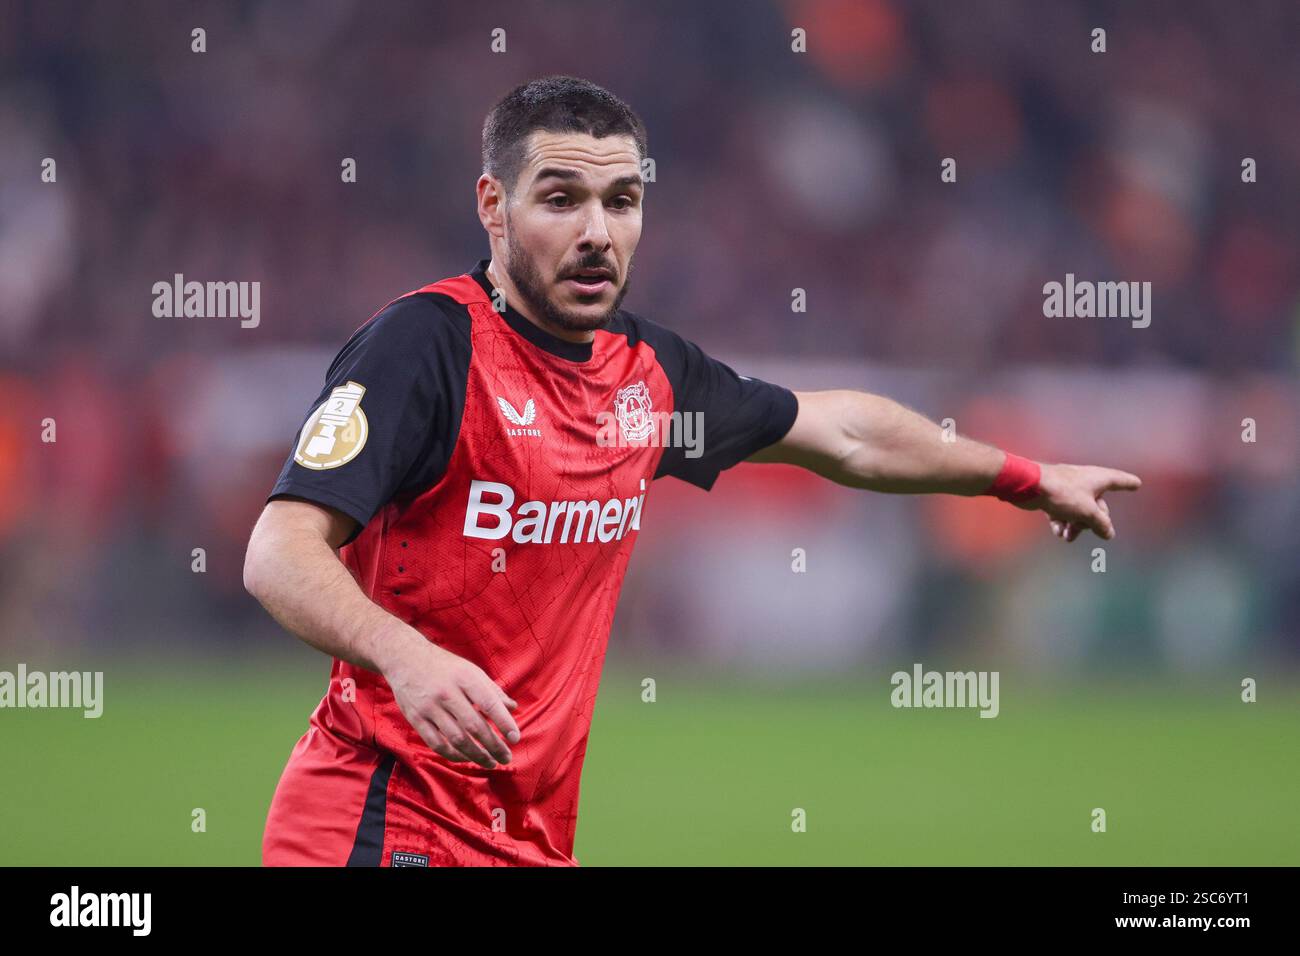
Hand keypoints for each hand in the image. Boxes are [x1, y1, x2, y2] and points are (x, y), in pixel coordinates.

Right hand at [379, 626, 519, 768]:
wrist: (405, 658)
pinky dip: (454, 754)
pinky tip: (467, 758)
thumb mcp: (471, 671)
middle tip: (506, 757)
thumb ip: (492, 690)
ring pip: (456, 738)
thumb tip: (513, 708)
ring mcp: (430, 707)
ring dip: (476, 755)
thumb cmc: (445, 666)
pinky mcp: (416, 719)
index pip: (489, 703)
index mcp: (465, 678)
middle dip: (493, 745)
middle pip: (474, 725)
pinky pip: (437, 743)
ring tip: (491, 762)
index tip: (515, 738)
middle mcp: (447, 693)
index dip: (504, 723)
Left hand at [1016, 462, 1141, 541]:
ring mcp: (1068, 488)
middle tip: (1083, 530)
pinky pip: (1063, 511)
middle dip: (1092, 521)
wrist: (1029, 485)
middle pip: (1097, 504)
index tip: (1137, 483)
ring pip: (1078, 510)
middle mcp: (1084, 481)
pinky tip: (1058, 531)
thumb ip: (1100, 524)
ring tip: (1068, 537)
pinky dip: (1062, 522)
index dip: (1128, 483)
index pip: (1118, 480)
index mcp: (1097, 479)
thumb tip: (1109, 534)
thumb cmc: (1063, 493)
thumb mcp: (1087, 511)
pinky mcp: (1053, 496)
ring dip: (1075, 525)